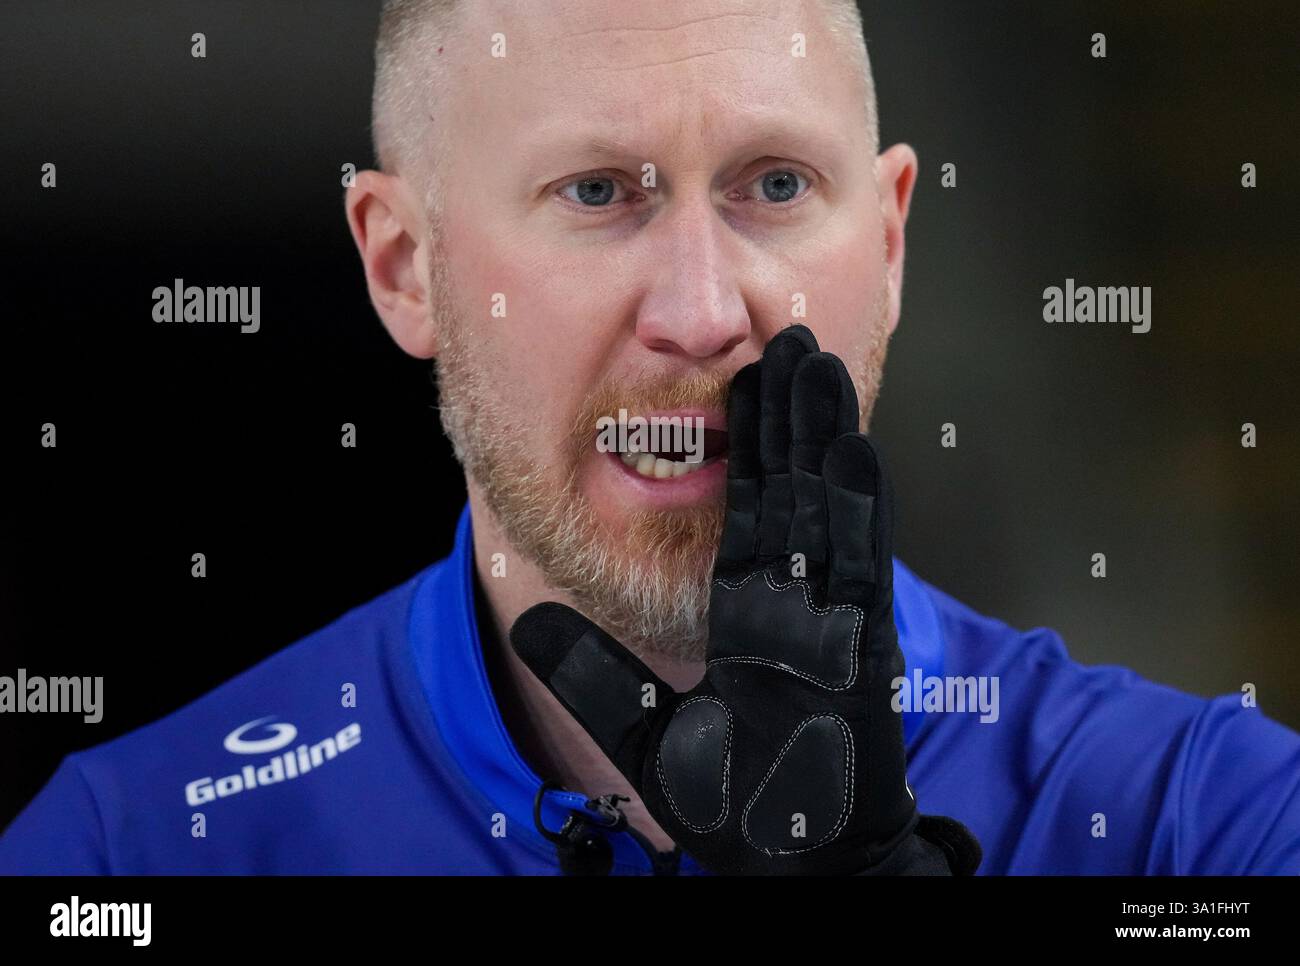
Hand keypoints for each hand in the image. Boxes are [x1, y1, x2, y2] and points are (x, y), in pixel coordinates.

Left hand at [510, 325, 981, 874]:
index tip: (742, 380)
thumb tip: (524, 617)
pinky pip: (862, 569)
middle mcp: (793, 604)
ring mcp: (830, 621)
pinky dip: (861, 510)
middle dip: (790, 416)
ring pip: (829, 510)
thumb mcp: (639, 729)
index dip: (746, 444)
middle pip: (792, 489)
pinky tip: (855, 450)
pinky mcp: (861, 651)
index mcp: (749, 613)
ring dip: (825, 437)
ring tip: (818, 365)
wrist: (793, 865)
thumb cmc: (735, 806)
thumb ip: (589, 671)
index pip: (747, 509)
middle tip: (790, 341)